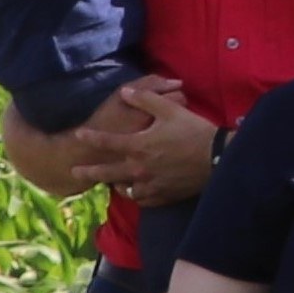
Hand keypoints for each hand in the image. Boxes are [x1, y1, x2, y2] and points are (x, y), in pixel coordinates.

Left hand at [83, 82, 218, 209]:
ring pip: (126, 190)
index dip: (91, 137)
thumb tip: (125, 92)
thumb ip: (145, 99)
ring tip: (113, 184)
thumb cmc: (193, 131)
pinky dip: (138, 196)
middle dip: (90, 172)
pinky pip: (144, 200)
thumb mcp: (170, 109)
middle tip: (75, 172)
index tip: (78, 135)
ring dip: (118, 185)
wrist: (217, 158)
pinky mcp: (164, 195)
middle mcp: (139, 169)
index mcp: (138, 146)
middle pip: (108, 172)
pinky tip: (138, 193)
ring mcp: (151, 185)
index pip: (108, 142)